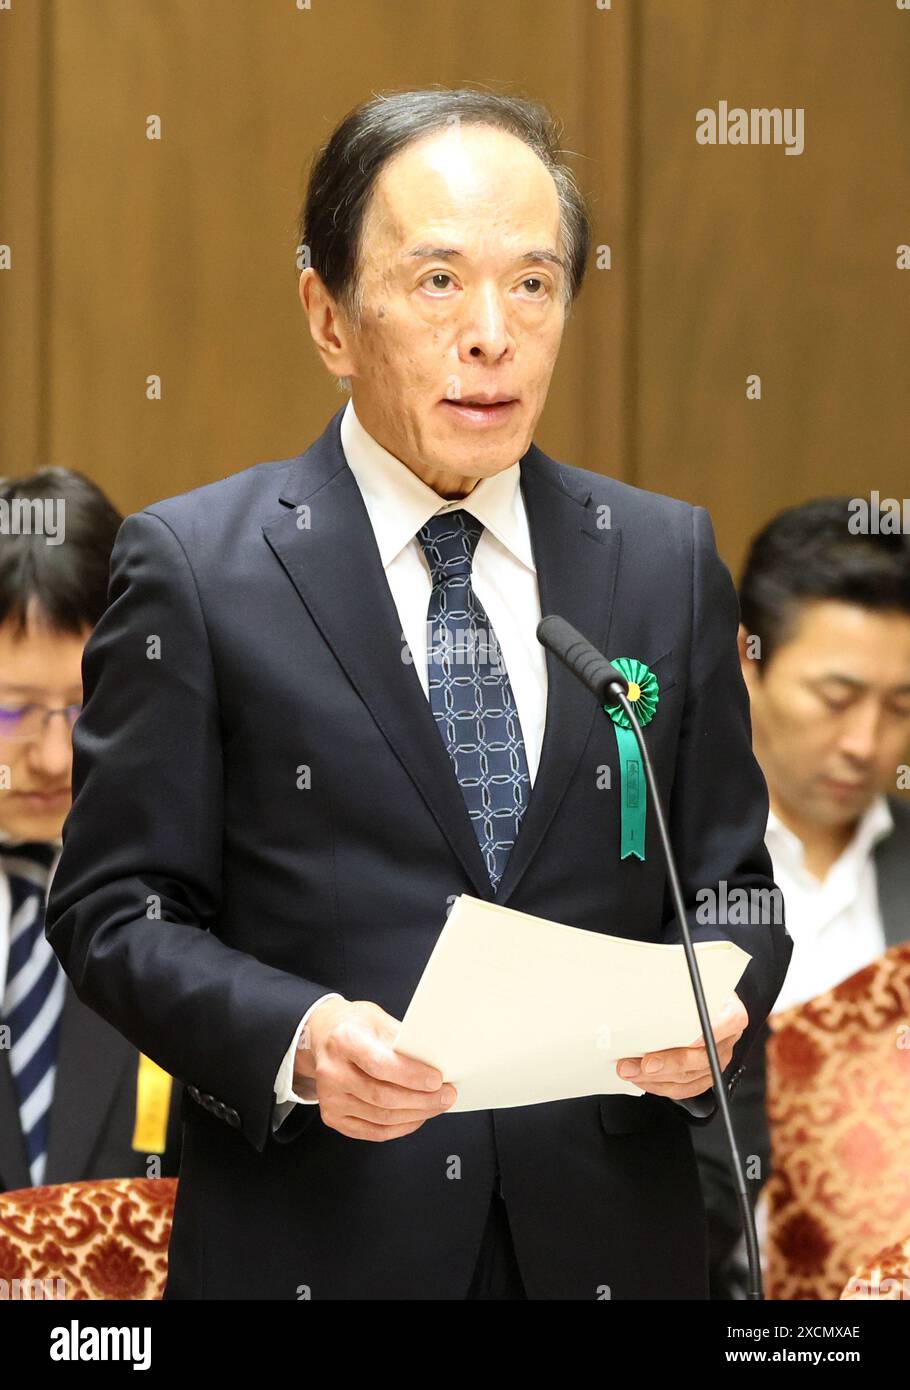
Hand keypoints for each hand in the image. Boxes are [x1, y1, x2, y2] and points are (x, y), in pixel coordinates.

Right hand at [294, 997, 456, 1140]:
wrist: (323, 1035)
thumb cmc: (355, 1026)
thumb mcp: (379, 1019)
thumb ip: (403, 1041)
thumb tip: (436, 1061)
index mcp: (345, 1040)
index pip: (380, 1064)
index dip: (411, 1076)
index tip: (437, 1080)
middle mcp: (332, 1071)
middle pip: (382, 1096)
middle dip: (421, 1100)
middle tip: (446, 1096)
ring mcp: (330, 1097)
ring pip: (381, 1117)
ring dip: (415, 1115)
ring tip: (436, 1106)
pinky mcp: (332, 1116)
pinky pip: (372, 1131)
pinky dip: (400, 1127)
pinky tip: (416, 1117)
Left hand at [614, 994, 747, 1099]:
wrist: (698, 1000)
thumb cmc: (691, 990)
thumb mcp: (690, 980)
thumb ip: (678, 985)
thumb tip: (649, 983)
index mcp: (730, 1012)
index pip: (729, 1021)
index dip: (709, 1032)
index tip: (687, 1039)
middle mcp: (727, 1039)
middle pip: (702, 1057)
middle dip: (668, 1062)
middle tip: (643, 1062)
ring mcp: (716, 1060)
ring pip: (689, 1077)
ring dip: (656, 1077)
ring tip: (630, 1070)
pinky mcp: (704, 1075)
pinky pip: (684, 1088)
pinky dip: (660, 1086)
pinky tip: (641, 1078)